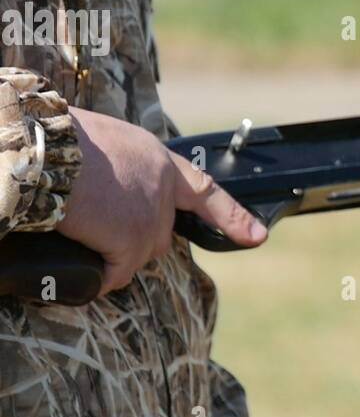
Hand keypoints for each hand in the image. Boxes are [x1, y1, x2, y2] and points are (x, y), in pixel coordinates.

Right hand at [56, 107, 267, 294]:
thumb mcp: (102, 143)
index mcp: (157, 159)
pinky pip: (115, 274)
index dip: (232, 217)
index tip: (257, 236)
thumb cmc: (58, 139)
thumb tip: (107, 186)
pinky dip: (98, 276)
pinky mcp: (132, 239)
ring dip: (110, 253)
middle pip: (160, 234)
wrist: (45, 148)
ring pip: (137, 254)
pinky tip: (81, 261)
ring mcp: (151, 217)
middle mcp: (163, 188)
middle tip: (95, 219)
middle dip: (132, 238)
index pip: (204, 191)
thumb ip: (122, 168)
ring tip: (79, 227)